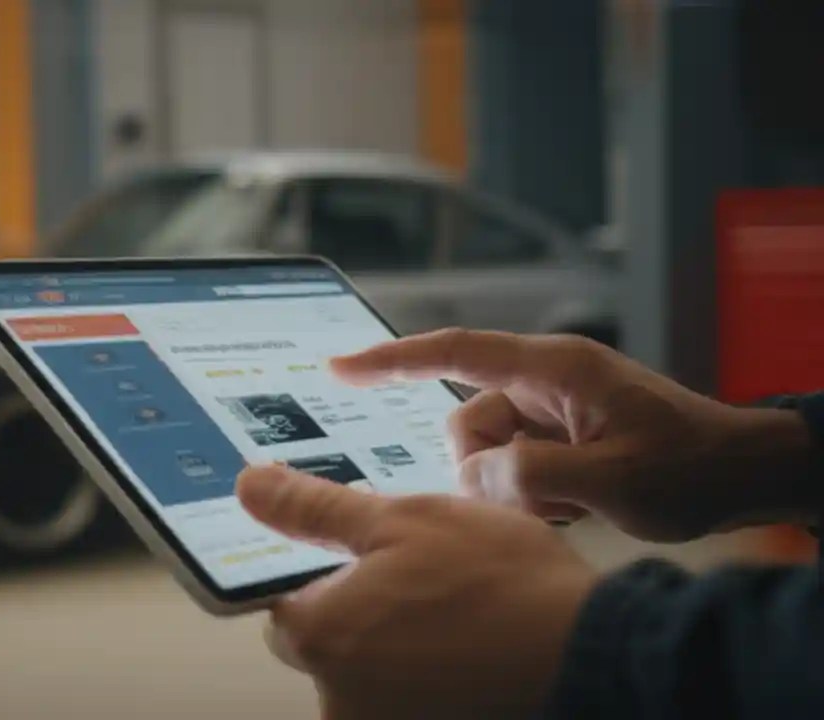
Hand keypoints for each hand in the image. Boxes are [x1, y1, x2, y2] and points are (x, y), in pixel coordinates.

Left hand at [238, 466, 595, 719]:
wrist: (593, 654)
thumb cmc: (498, 582)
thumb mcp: (402, 520)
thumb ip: (315, 509)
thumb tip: (249, 488)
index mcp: (318, 637)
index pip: (283, 603)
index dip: (325, 573)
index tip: (368, 558)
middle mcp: (338, 700)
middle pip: (329, 642)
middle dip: (368, 609)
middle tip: (428, 578)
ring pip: (375, 671)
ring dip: (405, 642)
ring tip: (460, 611)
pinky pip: (413, 696)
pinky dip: (434, 673)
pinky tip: (473, 648)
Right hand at [333, 329, 819, 541]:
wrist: (741, 475)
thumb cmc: (690, 468)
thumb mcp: (611, 480)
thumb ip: (529, 475)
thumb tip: (470, 475)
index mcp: (552, 369)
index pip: (453, 351)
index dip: (390, 359)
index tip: (338, 367)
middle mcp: (542, 382)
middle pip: (465, 422)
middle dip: (485, 469)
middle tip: (544, 499)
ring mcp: (549, 410)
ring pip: (484, 452)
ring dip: (510, 487)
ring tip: (569, 504)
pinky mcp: (557, 436)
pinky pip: (510, 466)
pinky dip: (528, 493)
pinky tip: (573, 504)